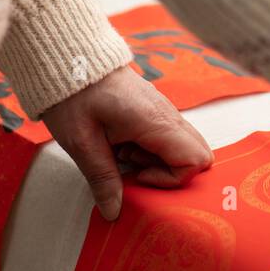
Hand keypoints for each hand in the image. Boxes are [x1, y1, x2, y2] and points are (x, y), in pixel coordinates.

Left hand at [41, 66, 213, 221]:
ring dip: (157, 161)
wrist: (71, 58)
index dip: (171, 179)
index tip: (138, 176)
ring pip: (182, 146)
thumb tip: (114, 212)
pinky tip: (122, 144)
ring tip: (122, 153)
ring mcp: (163, 110)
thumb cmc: (75, 96)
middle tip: (133, 169)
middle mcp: (168, 114)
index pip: (195, 159)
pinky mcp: (154, 110)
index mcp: (155, 121)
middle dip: (170, 173)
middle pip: (198, 154)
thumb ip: (103, 178)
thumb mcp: (82, 143)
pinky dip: (151, 149)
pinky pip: (168, 137)